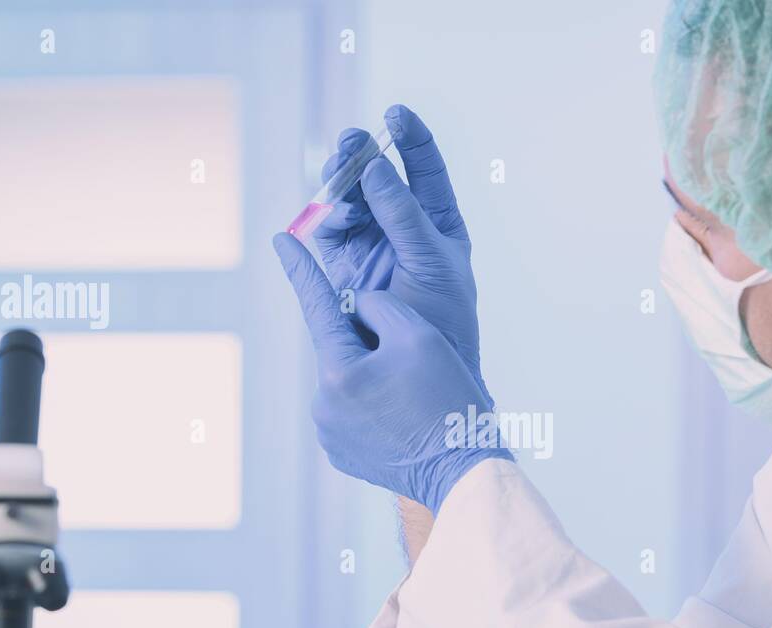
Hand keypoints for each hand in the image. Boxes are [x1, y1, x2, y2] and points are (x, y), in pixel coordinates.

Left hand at [273, 233, 510, 513]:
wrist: (464, 470)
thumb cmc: (449, 399)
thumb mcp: (420, 336)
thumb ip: (378, 304)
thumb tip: (356, 304)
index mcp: (339, 373)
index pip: (317, 306)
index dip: (299, 268)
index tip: (280, 238)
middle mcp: (324, 406)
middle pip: (341, 349)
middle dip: (370, 343)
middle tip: (414, 361)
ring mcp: (329, 434)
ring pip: (348, 381)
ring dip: (374, 375)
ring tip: (415, 395)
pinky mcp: (341, 454)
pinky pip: (352, 412)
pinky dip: (374, 405)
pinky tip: (405, 416)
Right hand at [310, 105, 492, 406]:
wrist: (422, 371)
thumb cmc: (443, 320)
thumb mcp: (431, 262)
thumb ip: (403, 215)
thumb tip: (375, 168)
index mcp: (438, 221)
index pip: (424, 167)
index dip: (410, 137)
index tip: (395, 112)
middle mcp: (402, 227)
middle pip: (377, 177)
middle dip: (362, 155)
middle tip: (350, 143)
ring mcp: (371, 244)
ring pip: (349, 199)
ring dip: (341, 183)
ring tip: (340, 181)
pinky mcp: (343, 265)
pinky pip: (329, 230)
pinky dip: (328, 217)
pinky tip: (334, 214)